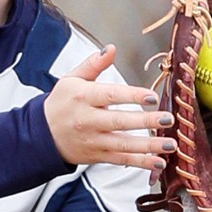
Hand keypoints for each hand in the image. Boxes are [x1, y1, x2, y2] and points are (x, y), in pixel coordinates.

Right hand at [43, 44, 174, 171]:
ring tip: (170, 144)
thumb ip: (93, 64)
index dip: (132, 96)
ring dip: (149, 145)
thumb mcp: (71, 79)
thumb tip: (110, 49)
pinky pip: (121, 160)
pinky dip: (141, 163)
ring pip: (123, 145)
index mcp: (83, 97)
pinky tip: (158, 161)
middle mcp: (88, 120)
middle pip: (119, 121)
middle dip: (145, 121)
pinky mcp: (97, 155)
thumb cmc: (60, 104)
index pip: (110, 96)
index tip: (152, 96)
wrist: (42, 134)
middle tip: (167, 119)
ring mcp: (93, 140)